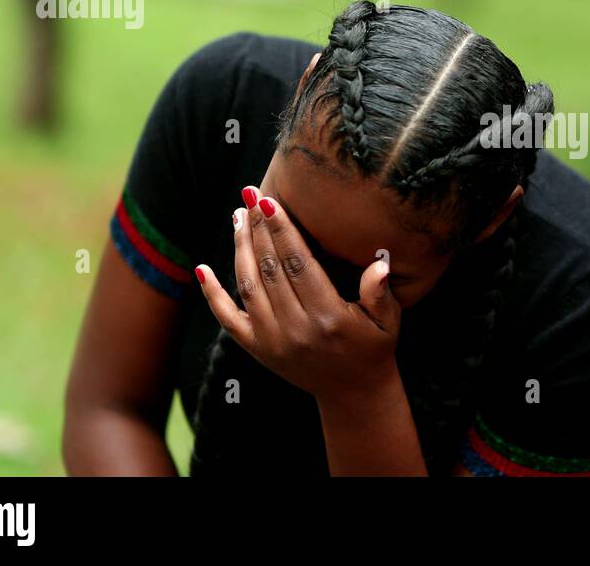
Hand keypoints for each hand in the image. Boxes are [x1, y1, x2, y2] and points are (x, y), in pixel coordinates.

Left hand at [195, 186, 401, 405]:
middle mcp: (296, 329)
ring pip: (248, 285)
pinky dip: (212, 294)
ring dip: (240, 248)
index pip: (299, 264)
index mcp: (328, 317)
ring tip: (238, 217)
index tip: (271, 201)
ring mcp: (272, 341)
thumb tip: (380, 264)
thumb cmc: (373, 348)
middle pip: (269, 268)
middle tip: (250, 195)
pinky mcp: (257, 350)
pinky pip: (228, 318)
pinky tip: (201, 268)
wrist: (352, 394)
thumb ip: (380, 292)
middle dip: (259, 228)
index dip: (283, 231)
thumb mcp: (388, 322)